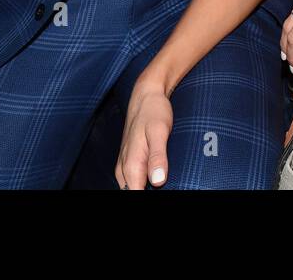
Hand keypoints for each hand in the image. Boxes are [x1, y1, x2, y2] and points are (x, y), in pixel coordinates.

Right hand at [117, 70, 172, 188]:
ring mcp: (125, 166)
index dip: (149, 196)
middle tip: (168, 184)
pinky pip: (132, 181)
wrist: (145, 96)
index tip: (162, 187)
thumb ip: (158, 157)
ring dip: (144, 188)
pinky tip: (155, 179)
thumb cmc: (153, 111)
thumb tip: (158, 181)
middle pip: (133, 193)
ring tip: (163, 182)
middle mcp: (124, 169)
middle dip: (147, 192)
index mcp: (132, 164)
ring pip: (131, 188)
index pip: (135, 195)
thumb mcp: (159, 131)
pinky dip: (142, 184)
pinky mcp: (129, 162)